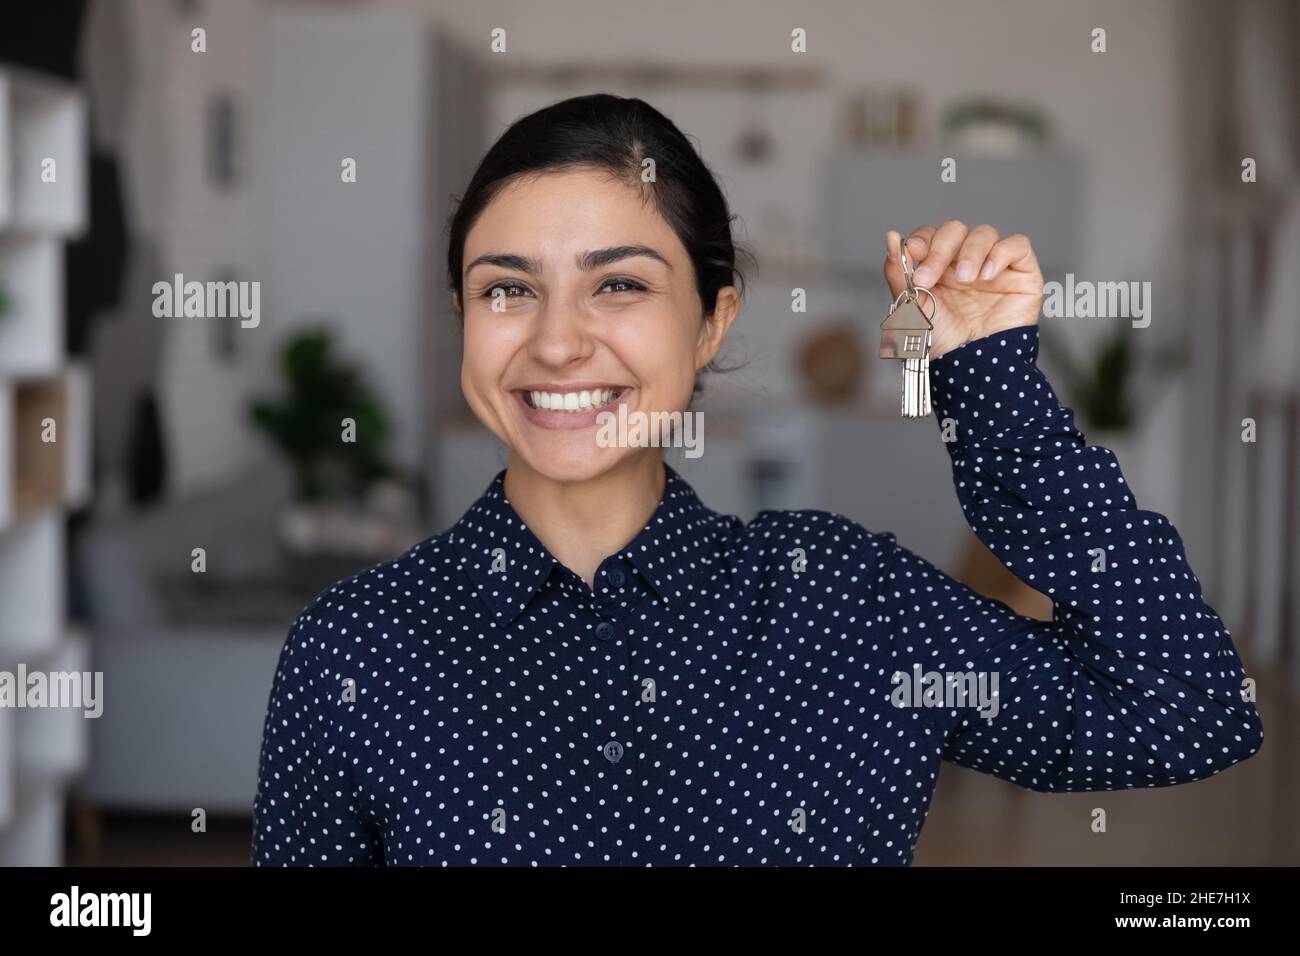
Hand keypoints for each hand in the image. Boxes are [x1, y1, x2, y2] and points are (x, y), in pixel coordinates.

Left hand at [883, 223, 1042, 359]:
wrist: (971, 368)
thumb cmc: (942, 343)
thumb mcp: (911, 308)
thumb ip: (898, 273)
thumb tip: (890, 238)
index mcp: (937, 268)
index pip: (930, 236)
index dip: (922, 239)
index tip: (914, 253)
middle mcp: (964, 263)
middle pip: (954, 230)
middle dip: (939, 250)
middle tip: (929, 278)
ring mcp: (994, 266)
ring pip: (984, 234)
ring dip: (970, 252)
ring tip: (965, 279)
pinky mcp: (1022, 272)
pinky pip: (1017, 245)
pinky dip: (1001, 253)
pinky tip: (987, 275)